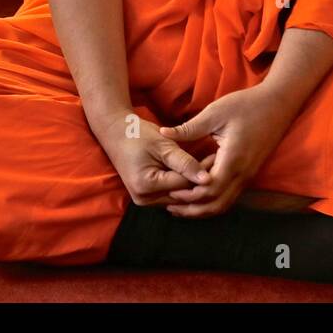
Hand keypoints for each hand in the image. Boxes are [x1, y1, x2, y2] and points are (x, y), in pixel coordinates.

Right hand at [92, 110, 213, 206]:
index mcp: (146, 185)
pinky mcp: (147, 197)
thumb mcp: (163, 145)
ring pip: (178, 196)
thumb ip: (185, 163)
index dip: (202, 172)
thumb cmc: (137, 134)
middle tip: (216, 161)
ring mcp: (144, 200)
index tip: (217, 157)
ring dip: (191, 182)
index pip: (183, 185)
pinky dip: (181, 183)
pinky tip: (193, 171)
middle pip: (181, 194)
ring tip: (208, 165)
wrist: (115, 132)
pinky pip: (170, 193)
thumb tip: (208, 179)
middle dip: (198, 179)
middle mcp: (144, 198)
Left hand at [158, 84, 294, 217]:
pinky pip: (231, 195)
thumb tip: (163, 133)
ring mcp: (248, 175)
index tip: (170, 192)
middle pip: (217, 204)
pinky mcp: (250, 173)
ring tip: (182, 206)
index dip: (189, 195)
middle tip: (171, 206)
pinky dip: (214, 200)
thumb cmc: (246, 105)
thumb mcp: (215, 113)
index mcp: (233, 159)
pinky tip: (199, 194)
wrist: (278, 104)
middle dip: (193, 209)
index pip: (210, 189)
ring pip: (225, 203)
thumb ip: (189, 128)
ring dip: (203, 208)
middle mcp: (243, 173)